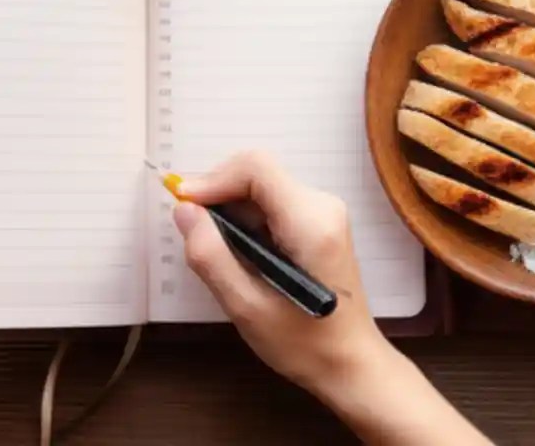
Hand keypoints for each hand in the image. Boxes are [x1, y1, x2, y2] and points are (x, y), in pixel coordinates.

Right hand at [172, 151, 393, 399]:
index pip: (256, 168)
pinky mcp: (318, 223)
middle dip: (218, 195)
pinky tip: (239, 256)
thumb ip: (211, 256)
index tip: (183, 206)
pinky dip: (246, 221)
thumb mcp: (246, 307)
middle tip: (193, 233)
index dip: (212, 179)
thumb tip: (184, 211)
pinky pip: (271, 204)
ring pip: (261, 188)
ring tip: (217, 252)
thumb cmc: (304, 345)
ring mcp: (324, 213)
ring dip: (231, 211)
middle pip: (257, 174)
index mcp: (310, 222)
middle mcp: (322, 206)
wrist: (351, 365)